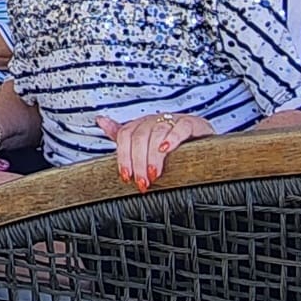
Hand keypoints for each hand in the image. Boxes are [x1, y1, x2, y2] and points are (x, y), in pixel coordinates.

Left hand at [97, 111, 213, 191]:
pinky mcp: (191, 123)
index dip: (123, 156)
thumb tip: (100, 120)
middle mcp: (153, 119)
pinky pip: (180, 128)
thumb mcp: (145, 140)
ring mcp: (172, 120)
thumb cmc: (169, 141)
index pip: (124, 136)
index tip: (126, 177)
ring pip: (156, 134)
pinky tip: (166, 149)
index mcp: (140, 124)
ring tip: (154, 173)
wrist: (201, 136)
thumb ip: (121, 133)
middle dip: (138, 161)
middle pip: (139, 137)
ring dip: (153, 155)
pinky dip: (172, 138)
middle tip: (142, 181)